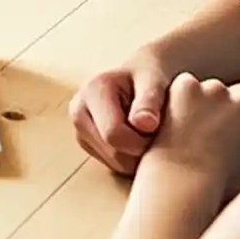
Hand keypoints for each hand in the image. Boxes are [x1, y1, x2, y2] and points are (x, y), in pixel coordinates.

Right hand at [70, 56, 171, 174]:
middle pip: (114, 153)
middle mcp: (78, 111)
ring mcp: (80, 129)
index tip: (161, 131)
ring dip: (137, 156)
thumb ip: (149, 99)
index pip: (114, 135)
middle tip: (159, 133)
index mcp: (92, 91)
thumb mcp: (154, 80)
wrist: (142, 73)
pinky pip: (113, 164)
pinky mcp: (86, 142)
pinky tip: (140, 140)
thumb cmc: (151, 74)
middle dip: (141, 150)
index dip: (143, 141)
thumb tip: (144, 124)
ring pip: (114, 163)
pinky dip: (131, 158)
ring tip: (150, 134)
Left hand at [143, 73, 239, 201]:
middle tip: (202, 135)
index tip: (224, 138)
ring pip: (203, 90)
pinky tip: (173, 122)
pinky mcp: (185, 86)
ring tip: (184, 132)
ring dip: (196, 104)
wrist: (187, 183)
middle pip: (226, 96)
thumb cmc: (222, 183)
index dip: (236, 123)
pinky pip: (181, 87)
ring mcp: (211, 88)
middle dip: (217, 110)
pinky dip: (175, 100)